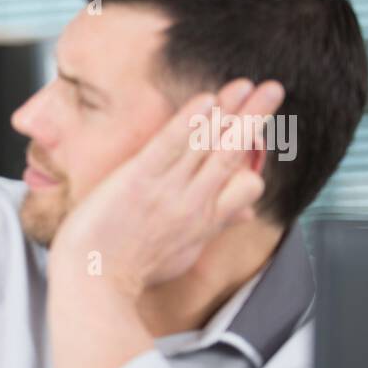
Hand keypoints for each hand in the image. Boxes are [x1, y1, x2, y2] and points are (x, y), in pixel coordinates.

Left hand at [51, 78, 284, 295]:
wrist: (92, 283)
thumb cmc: (130, 271)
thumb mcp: (184, 255)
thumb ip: (215, 227)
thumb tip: (246, 214)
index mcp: (205, 221)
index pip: (247, 185)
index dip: (255, 158)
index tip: (257, 131)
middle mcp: (193, 203)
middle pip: (233, 153)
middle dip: (255, 118)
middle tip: (274, 88)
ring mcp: (167, 190)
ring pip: (208, 143)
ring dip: (231, 110)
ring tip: (247, 84)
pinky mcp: (137, 180)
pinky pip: (169, 145)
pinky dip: (188, 122)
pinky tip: (205, 100)